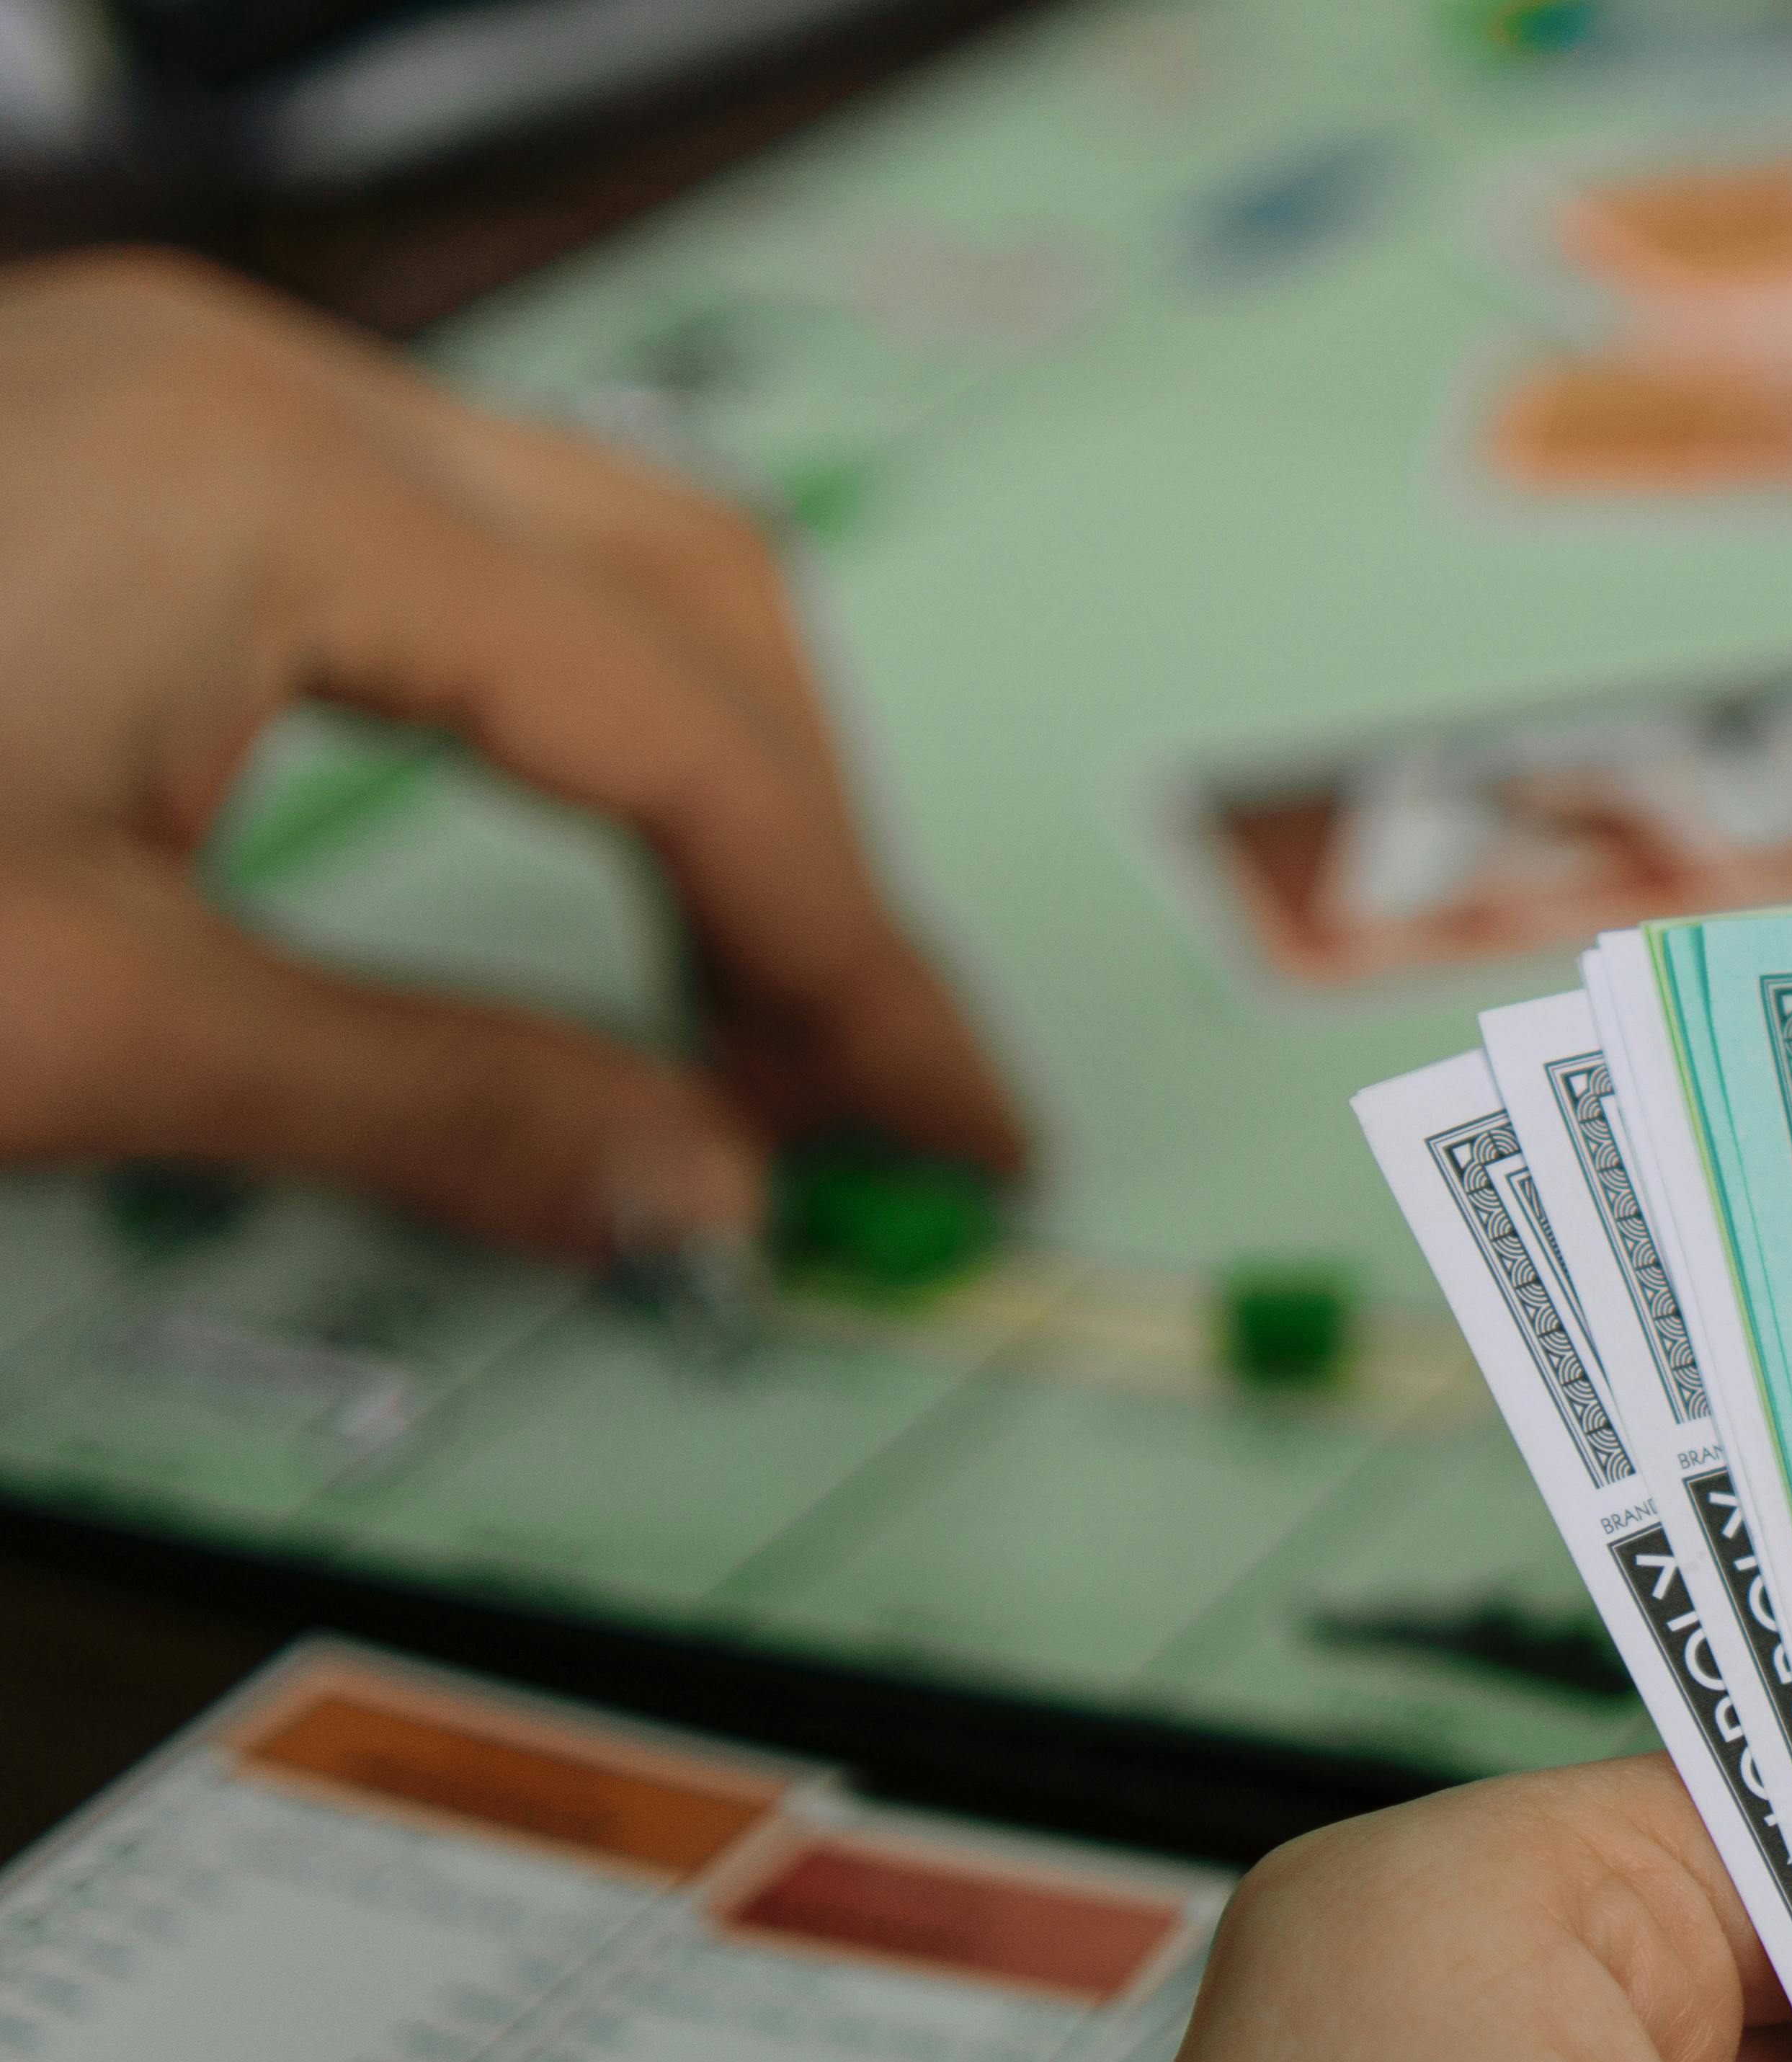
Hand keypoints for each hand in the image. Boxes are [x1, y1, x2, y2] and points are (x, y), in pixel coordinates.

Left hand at [0, 249, 1027, 1264]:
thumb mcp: (71, 1019)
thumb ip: (421, 1102)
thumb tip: (689, 1182)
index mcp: (257, 484)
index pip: (686, 742)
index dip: (852, 960)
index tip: (945, 1117)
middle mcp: (241, 391)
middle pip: (697, 600)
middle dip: (820, 856)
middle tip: (862, 1082)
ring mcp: (185, 396)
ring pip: (600, 556)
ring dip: (721, 775)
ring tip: (756, 999)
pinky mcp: (135, 449)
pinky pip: (459, 550)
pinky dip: (580, 719)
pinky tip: (605, 857)